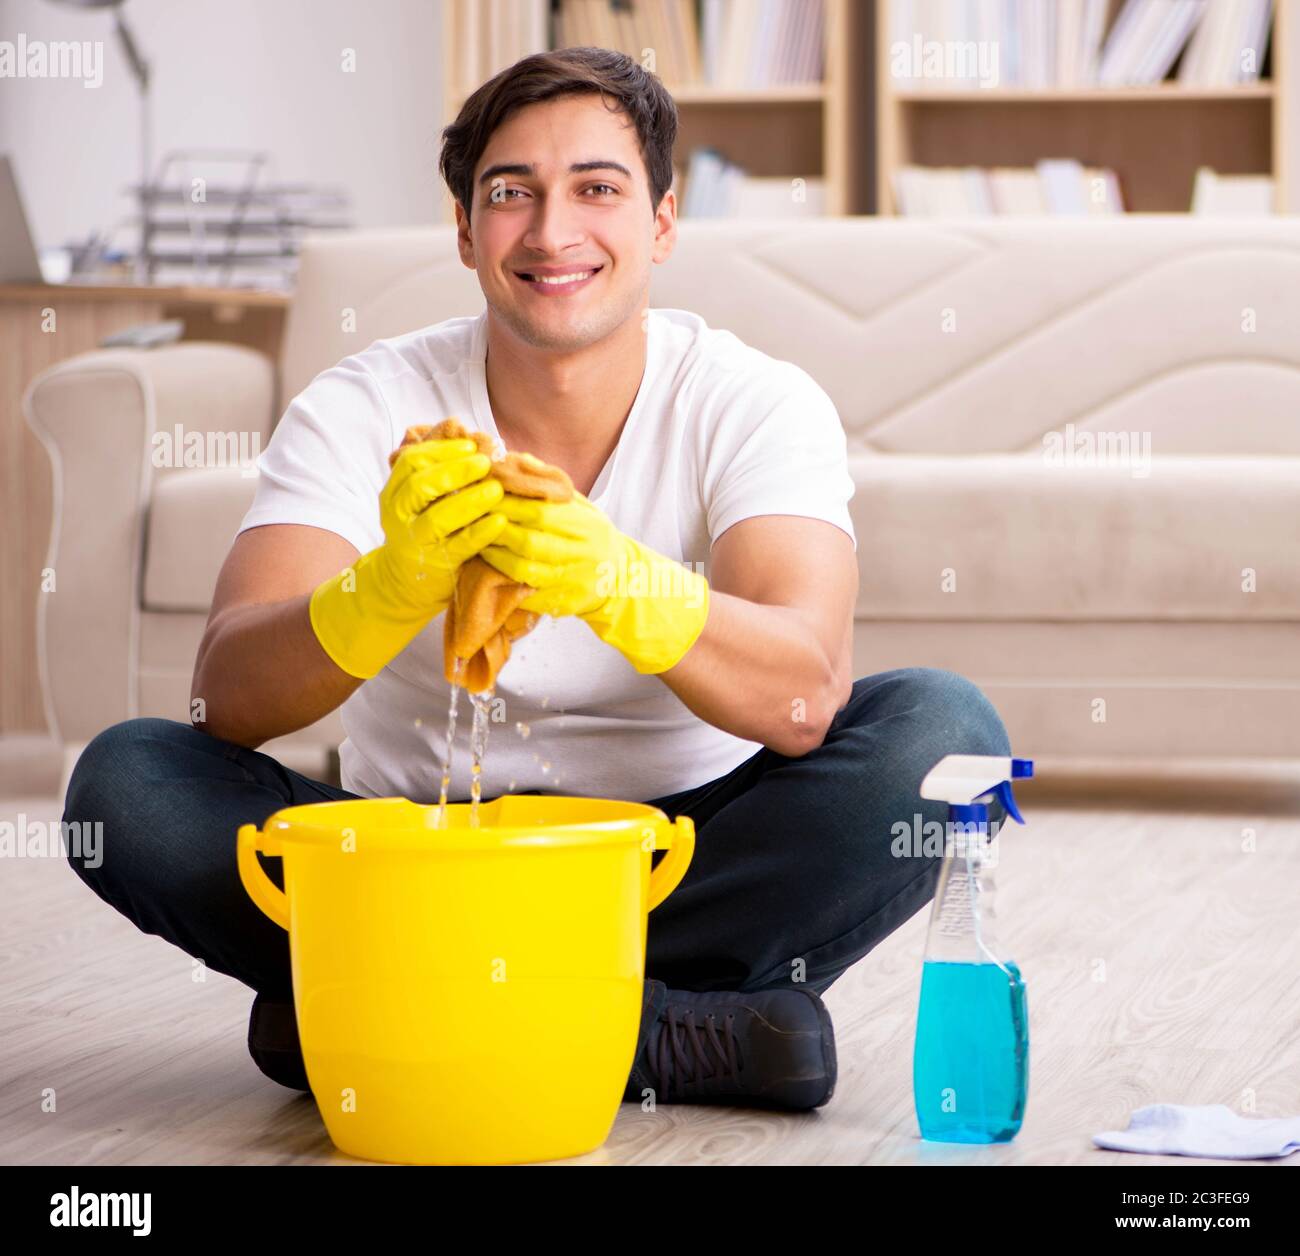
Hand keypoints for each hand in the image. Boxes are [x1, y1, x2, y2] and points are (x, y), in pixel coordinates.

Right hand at [309, 437, 505, 678]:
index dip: (442, 450)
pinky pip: (460, 545)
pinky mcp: (437, 564)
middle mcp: (398, 515)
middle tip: (485, 463)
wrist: (404, 584)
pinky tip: (500, 521)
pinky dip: (481, 532)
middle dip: (455, 470)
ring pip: (439, 517)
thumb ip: (439, 475)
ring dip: (471, 500)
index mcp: (394, 493)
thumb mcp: (420, 502)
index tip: (470, 445)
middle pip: (421, 485)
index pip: (411, 462)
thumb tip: (476, 441)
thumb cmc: (423, 532)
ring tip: (496, 489)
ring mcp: (415, 541)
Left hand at [479, 491, 709, 674]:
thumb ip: (547, 481)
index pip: (539, 509)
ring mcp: (572, 580)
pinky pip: (526, 592)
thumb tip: (513, 459)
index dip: (506, 502)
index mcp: (585, 523)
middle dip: (495, 527)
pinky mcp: (562, 603)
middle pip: (529, 539)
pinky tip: (488, 567)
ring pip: (524, 568)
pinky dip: (504, 579)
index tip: (482, 492)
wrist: (620, 578)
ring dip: (494, 555)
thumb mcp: (579, 503)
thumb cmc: (592, 535)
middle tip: (469, 516)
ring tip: (475, 540)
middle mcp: (581, 552)